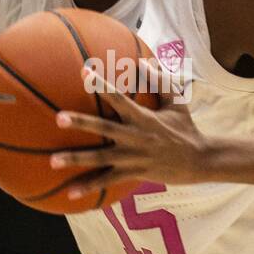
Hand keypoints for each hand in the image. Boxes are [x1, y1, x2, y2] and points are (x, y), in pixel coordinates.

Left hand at [49, 59, 207, 198]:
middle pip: (105, 128)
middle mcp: (136, 137)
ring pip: (101, 159)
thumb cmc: (186, 128)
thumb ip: (159, 81)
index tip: (84, 72)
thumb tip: (142, 60)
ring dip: (77, 159)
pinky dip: (90, 186)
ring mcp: (134, 157)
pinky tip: (70, 193)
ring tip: (53, 160)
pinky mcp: (134, 173)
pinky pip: (108, 181)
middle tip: (58, 118)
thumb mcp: (177, 102)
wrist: (200, 160)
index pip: (120, 98)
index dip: (102, 85)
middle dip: (82, 123)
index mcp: (144, 118)